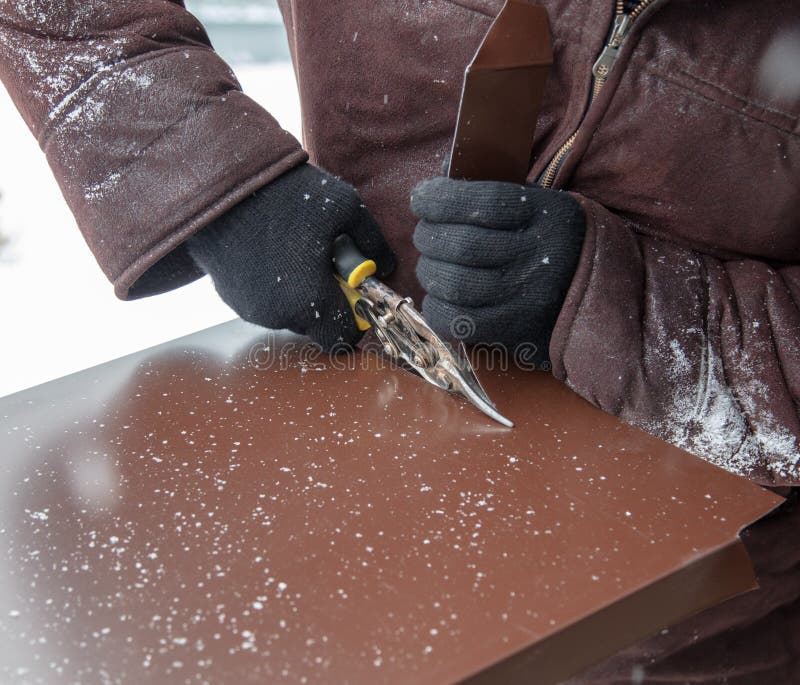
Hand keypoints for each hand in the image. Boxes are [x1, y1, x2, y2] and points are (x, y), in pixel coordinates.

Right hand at [187, 163, 394, 348]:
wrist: (220, 186)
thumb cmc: (286, 195)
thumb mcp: (344, 207)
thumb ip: (372, 242)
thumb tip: (386, 266)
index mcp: (309, 301)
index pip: (342, 339)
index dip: (353, 319)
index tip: (352, 293)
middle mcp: (278, 316)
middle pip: (316, 326)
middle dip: (325, 302)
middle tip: (322, 263)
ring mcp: (250, 309)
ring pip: (289, 315)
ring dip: (298, 295)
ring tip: (294, 253)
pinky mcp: (230, 298)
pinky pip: (264, 303)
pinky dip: (273, 288)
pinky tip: (270, 254)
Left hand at [411, 177, 584, 362]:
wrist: (600, 295)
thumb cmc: (551, 241)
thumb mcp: (538, 203)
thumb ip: (491, 189)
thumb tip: (436, 179)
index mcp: (547, 215)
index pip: (484, 202)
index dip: (440, 198)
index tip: (421, 197)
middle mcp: (540, 257)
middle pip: (462, 245)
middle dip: (429, 236)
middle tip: (426, 235)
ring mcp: (528, 298)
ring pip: (456, 285)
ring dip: (430, 272)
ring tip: (433, 265)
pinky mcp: (515, 332)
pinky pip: (459, 322)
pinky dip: (437, 307)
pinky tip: (441, 296)